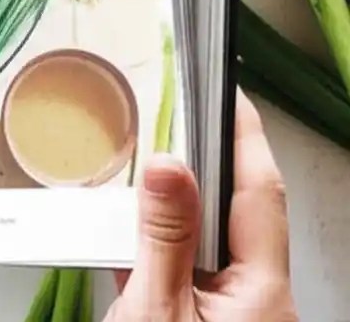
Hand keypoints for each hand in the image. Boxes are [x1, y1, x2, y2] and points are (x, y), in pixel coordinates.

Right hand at [105, 92, 298, 320]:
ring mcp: (235, 311)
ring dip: (180, 205)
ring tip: (144, 167)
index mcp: (260, 291)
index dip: (243, 135)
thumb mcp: (155, 311)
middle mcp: (258, 297)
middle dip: (208, 162)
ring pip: (213, 240)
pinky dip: (162, 245)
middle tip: (176, 115)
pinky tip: (131, 233)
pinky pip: (191, 269)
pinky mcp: (206, 321)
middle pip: (239, 211)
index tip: (223, 91)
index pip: (259, 192)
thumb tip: (166, 167)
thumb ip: (162, 242)